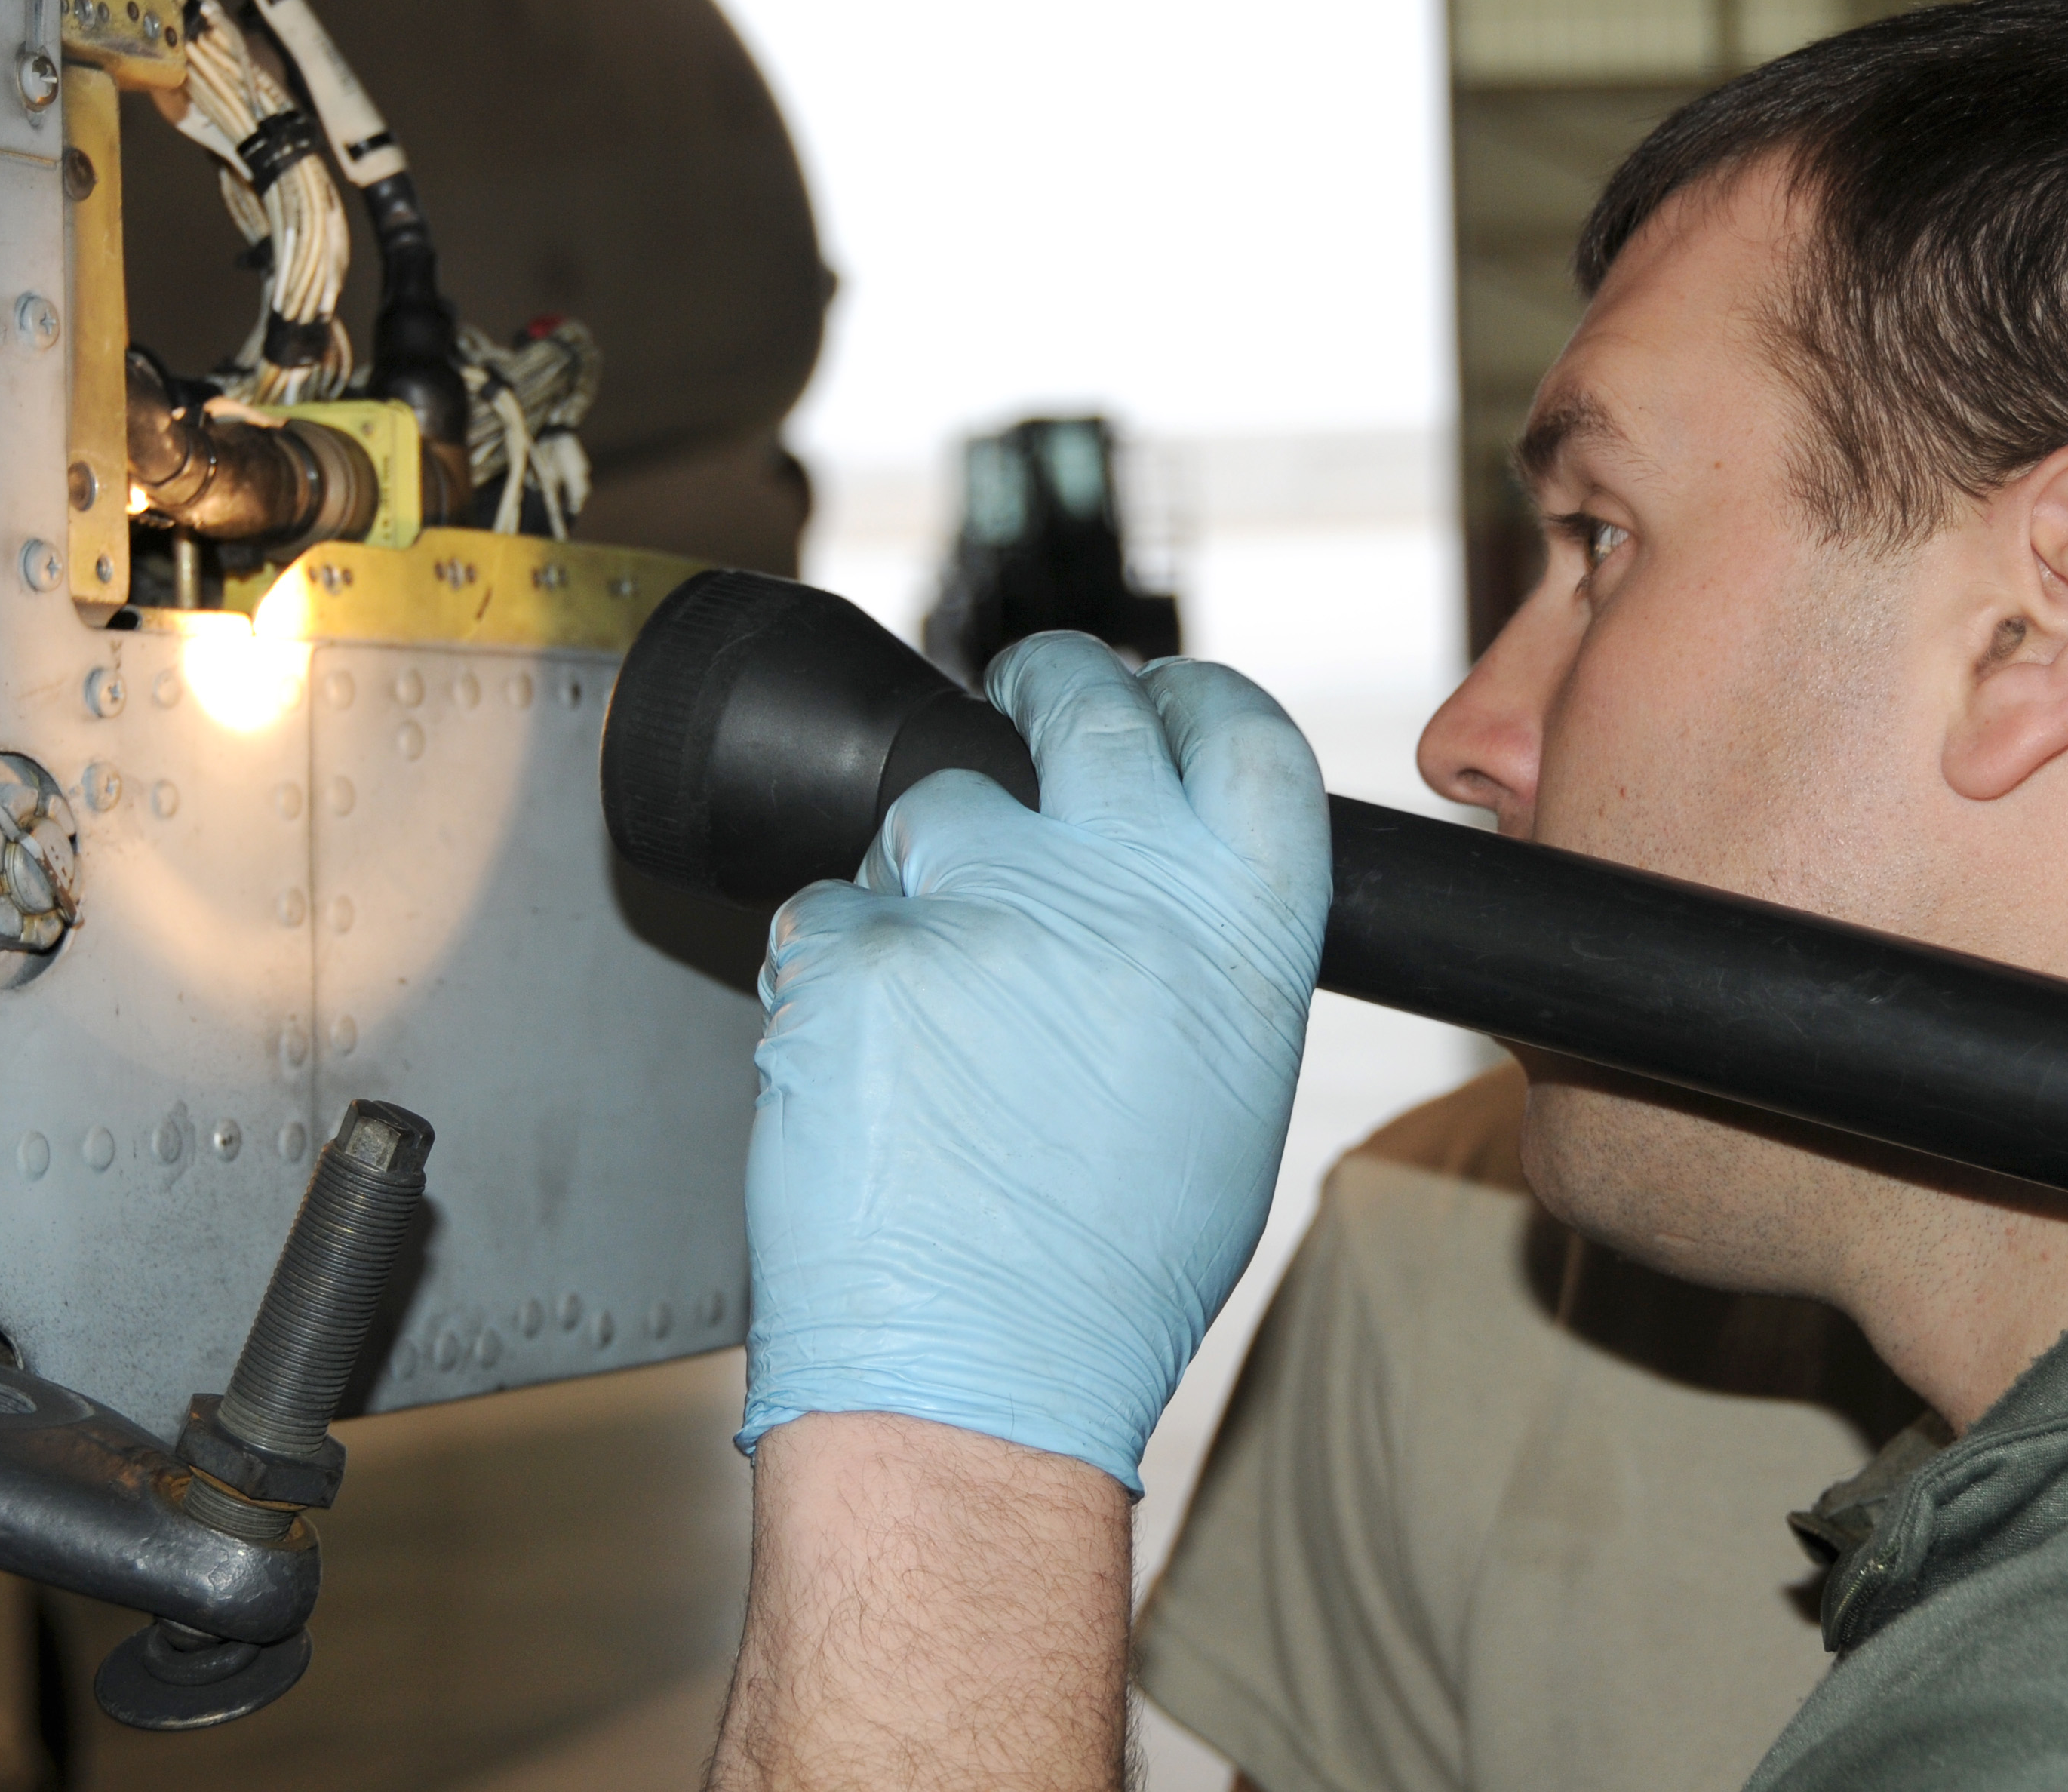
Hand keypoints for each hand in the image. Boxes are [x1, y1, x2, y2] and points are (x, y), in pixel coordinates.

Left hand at [739, 633, 1329, 1491]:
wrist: (982, 1378)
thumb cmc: (1112, 1269)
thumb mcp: (1229, 1095)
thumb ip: (1204, 950)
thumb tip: (1162, 870)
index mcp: (1239, 927)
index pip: (1235, 731)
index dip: (1187, 700)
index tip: (1155, 700)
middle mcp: (1121, 890)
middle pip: (1078, 703)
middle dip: (1042, 690)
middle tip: (1021, 708)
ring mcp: (979, 909)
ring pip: (931, 811)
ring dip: (925, 871)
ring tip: (939, 1000)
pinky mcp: (855, 953)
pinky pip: (828, 911)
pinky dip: (837, 967)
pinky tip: (869, 1060)